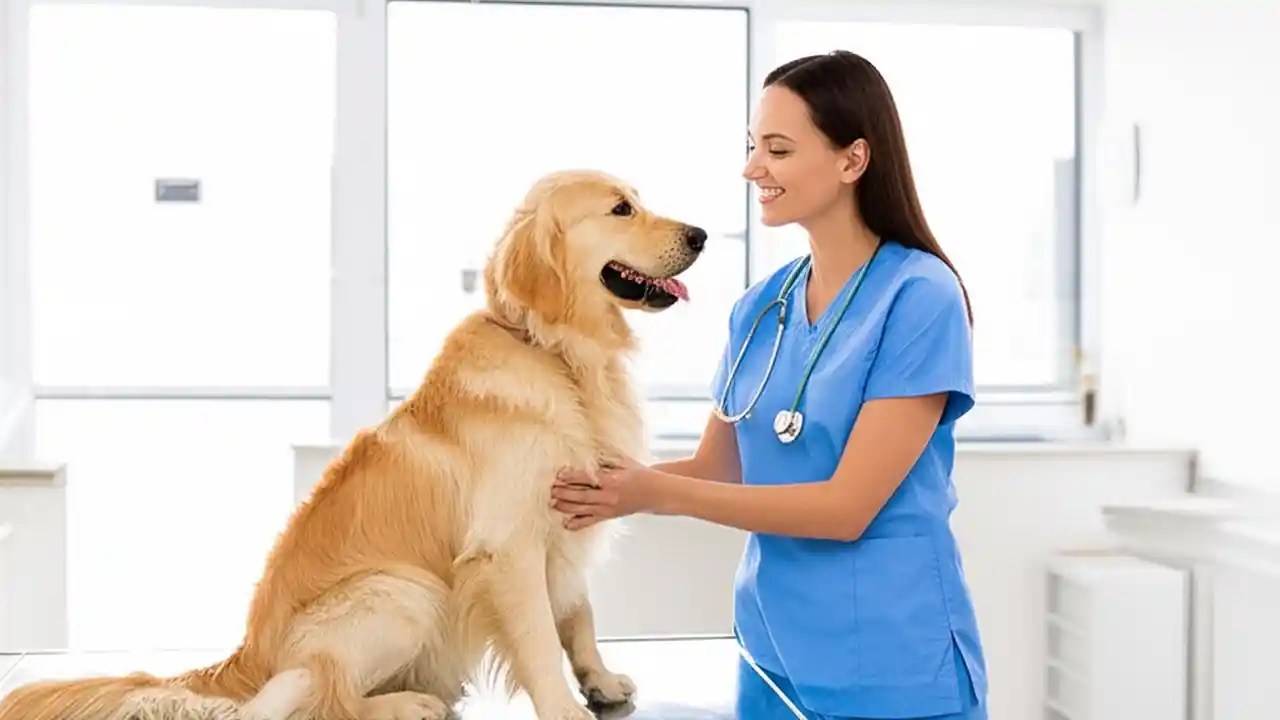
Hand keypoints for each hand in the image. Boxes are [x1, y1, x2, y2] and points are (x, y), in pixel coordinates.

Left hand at [551, 460, 665, 530]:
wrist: (655, 494)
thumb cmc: (640, 475)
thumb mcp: (625, 462)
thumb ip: (607, 459)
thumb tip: (588, 453)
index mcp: (612, 480)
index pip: (587, 478)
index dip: (572, 477)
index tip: (559, 475)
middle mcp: (609, 496)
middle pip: (582, 495)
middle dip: (564, 493)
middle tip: (551, 490)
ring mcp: (608, 508)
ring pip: (583, 509)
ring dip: (566, 506)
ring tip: (553, 503)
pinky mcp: (609, 516)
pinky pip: (590, 521)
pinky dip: (578, 523)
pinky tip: (566, 524)